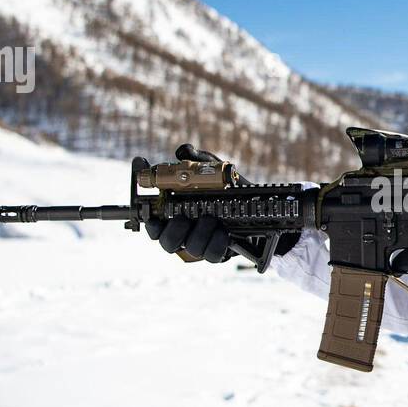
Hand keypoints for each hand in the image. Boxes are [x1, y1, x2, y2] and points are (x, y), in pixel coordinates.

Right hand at [135, 156, 299, 262]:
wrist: (261, 208)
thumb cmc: (230, 190)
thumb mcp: (215, 171)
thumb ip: (198, 160)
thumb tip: (182, 151)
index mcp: (177, 215)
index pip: (152, 222)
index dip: (146, 216)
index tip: (149, 211)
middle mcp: (187, 233)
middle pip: (166, 242)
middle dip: (173, 230)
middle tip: (184, 217)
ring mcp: (202, 245)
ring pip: (190, 248)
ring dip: (199, 232)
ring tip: (211, 218)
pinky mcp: (220, 254)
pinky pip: (212, 255)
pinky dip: (216, 242)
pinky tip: (223, 232)